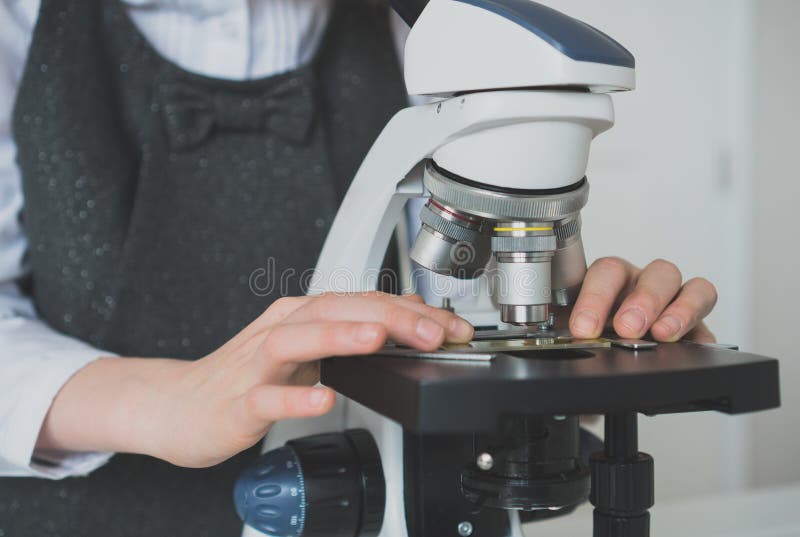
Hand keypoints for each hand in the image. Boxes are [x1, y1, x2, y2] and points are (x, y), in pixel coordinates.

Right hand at [37, 292, 472, 467]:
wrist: (179, 405)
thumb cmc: (245, 377)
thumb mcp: (305, 350)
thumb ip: (348, 337)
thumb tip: (407, 328)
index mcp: (302, 317)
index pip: (361, 302)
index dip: (410, 312)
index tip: (452, 327)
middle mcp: (280, 330)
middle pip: (334, 309)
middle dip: (388, 316)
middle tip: (434, 330)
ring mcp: (257, 366)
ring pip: (297, 341)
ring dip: (339, 337)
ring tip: (377, 340)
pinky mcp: (238, 403)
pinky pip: (266, 398)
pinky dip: (295, 398)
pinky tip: (321, 399)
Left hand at [567, 258, 716, 342]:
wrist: (605, 363)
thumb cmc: (590, 338)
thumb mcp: (571, 333)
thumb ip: (565, 331)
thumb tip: (558, 339)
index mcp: (612, 281)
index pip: (608, 273)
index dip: (597, 297)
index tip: (585, 327)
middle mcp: (647, 286)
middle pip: (658, 273)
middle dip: (644, 299)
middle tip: (628, 328)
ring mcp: (676, 304)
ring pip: (694, 288)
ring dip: (680, 311)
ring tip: (664, 335)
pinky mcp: (698, 329)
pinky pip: (710, 325)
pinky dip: (702, 333)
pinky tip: (692, 348)